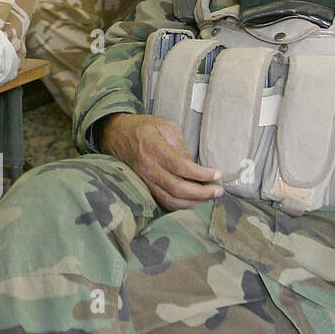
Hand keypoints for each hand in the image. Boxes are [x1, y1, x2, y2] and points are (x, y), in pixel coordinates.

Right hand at [101, 112, 222, 209]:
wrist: (116, 134)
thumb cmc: (144, 128)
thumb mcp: (166, 127)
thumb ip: (181, 147)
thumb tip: (196, 168)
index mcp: (155, 149)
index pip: (181, 167)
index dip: (201, 174)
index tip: (218, 174)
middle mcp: (148, 168)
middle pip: (177, 188)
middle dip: (201, 193)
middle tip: (218, 191)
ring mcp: (145, 180)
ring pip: (170, 200)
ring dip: (193, 203)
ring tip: (209, 198)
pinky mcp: (145, 187)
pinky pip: (163, 201)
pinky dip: (180, 205)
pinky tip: (194, 201)